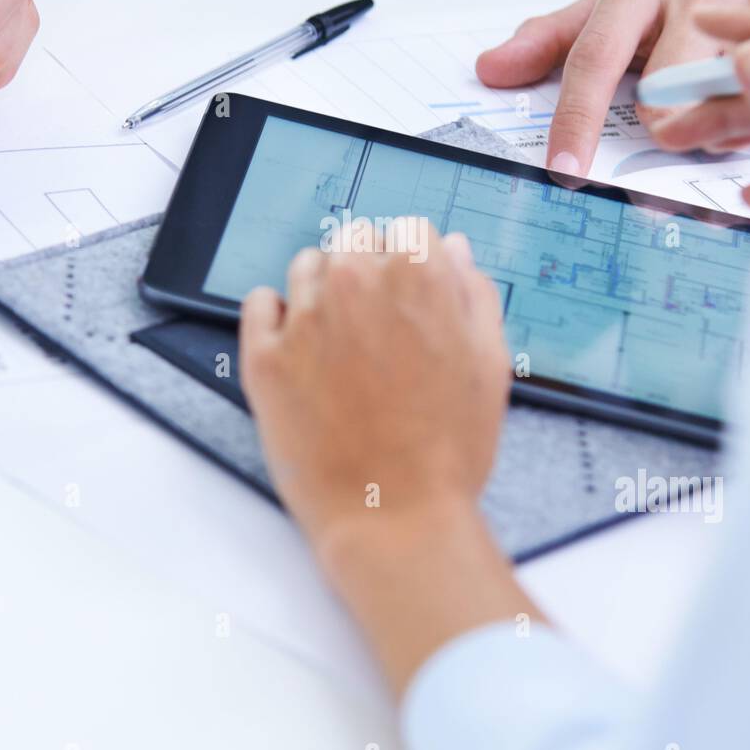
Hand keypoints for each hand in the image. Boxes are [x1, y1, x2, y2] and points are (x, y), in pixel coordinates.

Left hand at [240, 220, 537, 693]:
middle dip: (368, 272)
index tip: (410, 301)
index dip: (412, 266)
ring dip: (323, 290)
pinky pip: (260, 303)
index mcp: (420, 276)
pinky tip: (300, 351)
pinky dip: (277, 316)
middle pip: (355, 240)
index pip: (407, 231)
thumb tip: (454, 250)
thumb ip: (473, 294)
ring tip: (340, 345)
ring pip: (307, 266)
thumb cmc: (451, 449)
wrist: (395, 518)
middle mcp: (358, 282)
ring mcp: (306, 316)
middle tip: (377, 329)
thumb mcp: (490, 364)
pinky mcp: (264, 354)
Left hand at [475, 0, 749, 176]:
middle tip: (683, 124)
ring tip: (733, 110)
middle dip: (672, 130)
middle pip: (668, 101)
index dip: (576, 118)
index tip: (563, 168)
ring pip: (732, 113)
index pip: (596, 57)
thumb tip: (491, 70)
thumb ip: (554, 38)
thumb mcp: (619, 4)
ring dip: (728, 132)